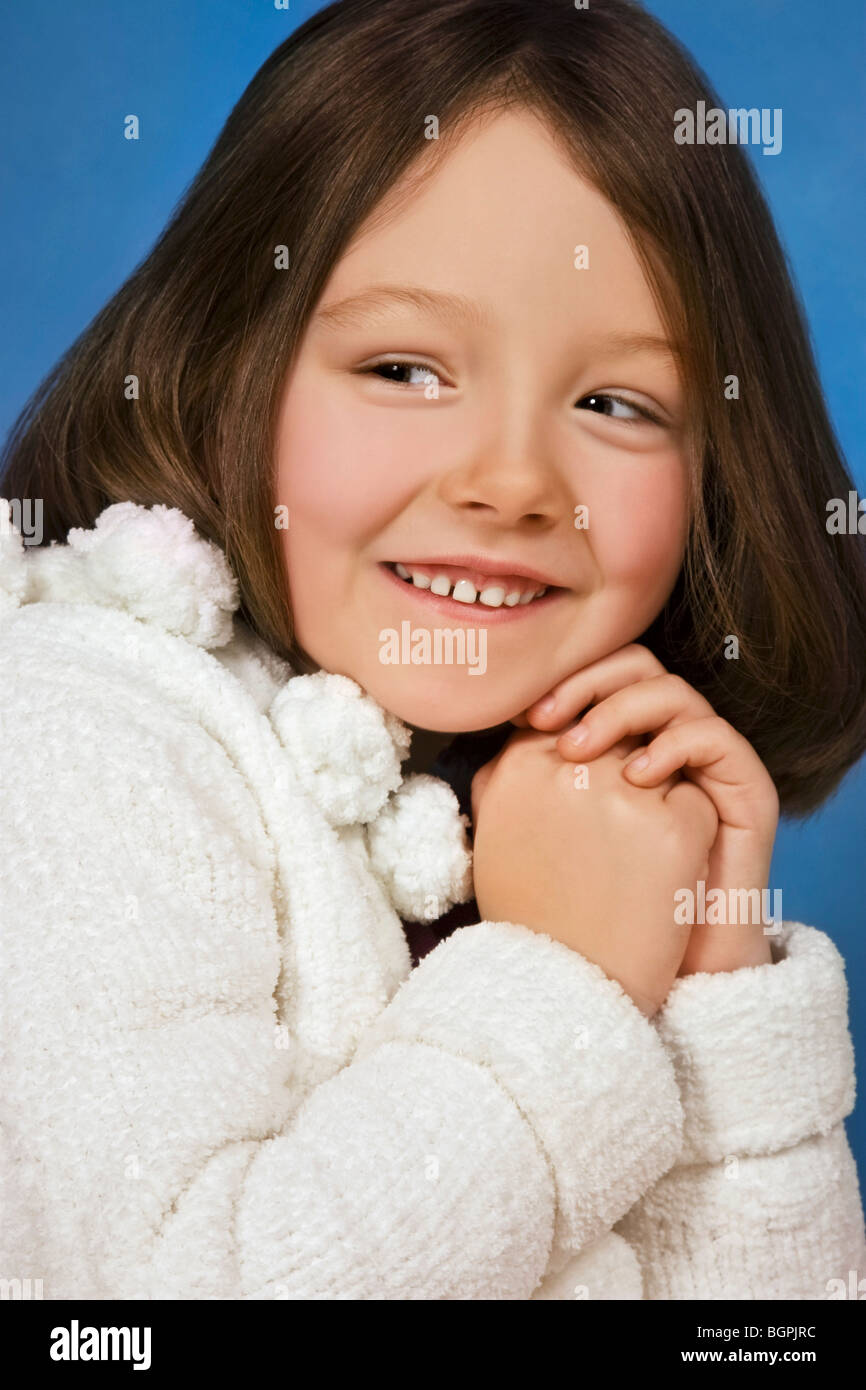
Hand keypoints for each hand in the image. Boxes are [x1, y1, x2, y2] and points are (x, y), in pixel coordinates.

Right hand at [470, 727, 718, 1016]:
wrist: (571, 990)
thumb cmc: (533, 914)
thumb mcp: (494, 835)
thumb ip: (506, 773)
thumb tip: (531, 727)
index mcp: (517, 766)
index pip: (567, 722)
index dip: (583, 762)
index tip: (579, 810)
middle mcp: (568, 768)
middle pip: (619, 737)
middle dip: (622, 779)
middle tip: (608, 847)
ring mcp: (624, 793)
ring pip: (661, 763)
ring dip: (656, 803)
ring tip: (630, 865)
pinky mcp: (676, 825)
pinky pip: (697, 803)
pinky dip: (688, 840)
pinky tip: (659, 882)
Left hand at [516, 644, 779, 974]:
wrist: (658, 964)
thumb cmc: (598, 903)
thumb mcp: (552, 831)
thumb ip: (533, 780)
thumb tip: (501, 729)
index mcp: (623, 740)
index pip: (599, 676)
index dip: (560, 682)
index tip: (519, 712)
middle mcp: (666, 739)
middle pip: (635, 666)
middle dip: (585, 683)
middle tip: (544, 721)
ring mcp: (706, 760)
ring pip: (672, 691)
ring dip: (620, 710)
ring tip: (580, 751)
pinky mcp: (742, 786)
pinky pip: (713, 736)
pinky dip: (673, 743)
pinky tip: (636, 777)